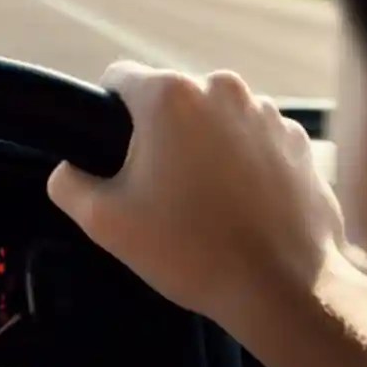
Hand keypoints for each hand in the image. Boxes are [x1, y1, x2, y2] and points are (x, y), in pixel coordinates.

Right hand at [48, 61, 344, 321]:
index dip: (107, 116)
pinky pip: (253, 139)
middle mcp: (222, 88)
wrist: (283, 288)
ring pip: (213, 119)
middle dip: (159, 135)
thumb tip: (68, 168)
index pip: (118, 78)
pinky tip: (238, 206)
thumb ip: (68, 182)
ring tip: (202, 202)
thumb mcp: (103, 221)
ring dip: (202, 147)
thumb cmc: (190, 251)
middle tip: (158, 191)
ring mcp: (267, 113)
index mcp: (171, 96)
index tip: (115, 156)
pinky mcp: (298, 140)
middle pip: (170, 100)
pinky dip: (242, 163)